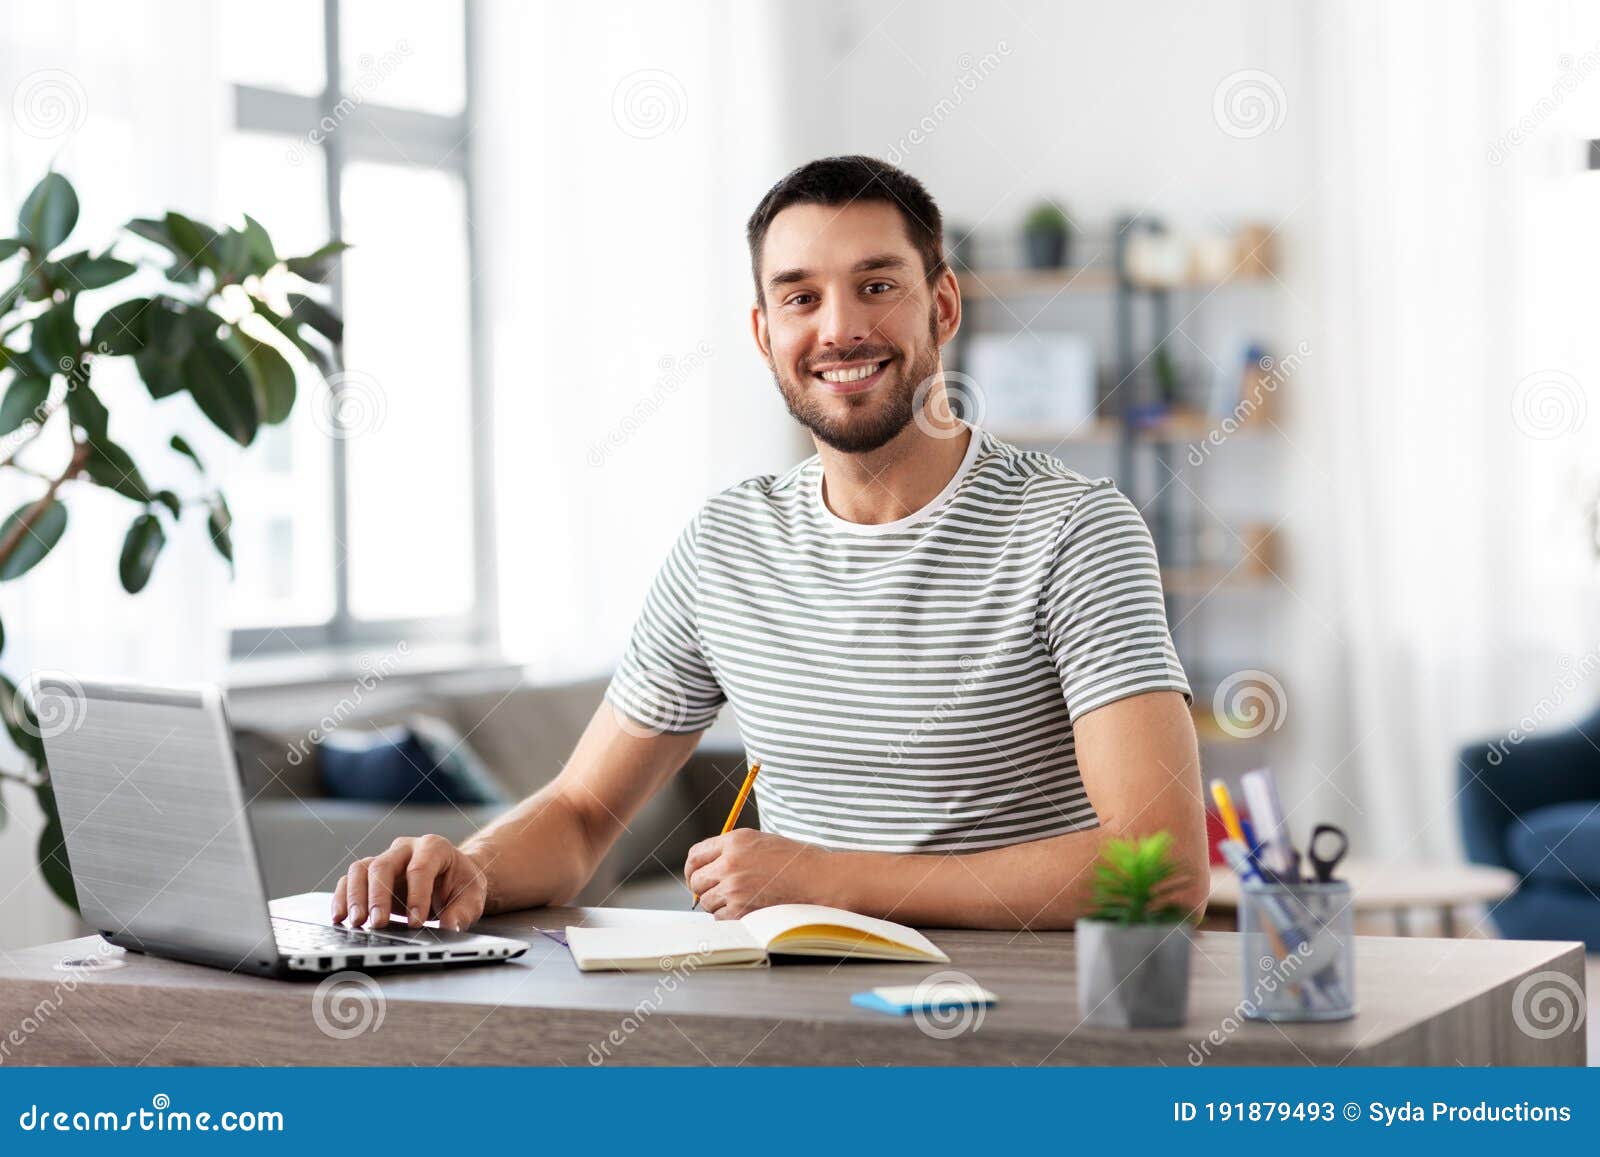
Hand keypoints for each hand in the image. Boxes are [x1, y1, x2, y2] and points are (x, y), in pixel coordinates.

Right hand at [331, 834, 489, 931]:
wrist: (452, 880)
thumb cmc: (461, 885)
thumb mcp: (472, 897)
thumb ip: (463, 912)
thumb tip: (450, 926)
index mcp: (434, 847)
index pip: (420, 868)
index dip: (417, 895)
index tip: (416, 922)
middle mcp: (405, 848)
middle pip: (383, 865)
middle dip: (379, 896)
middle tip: (378, 923)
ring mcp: (385, 859)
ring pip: (361, 869)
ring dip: (354, 897)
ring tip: (356, 923)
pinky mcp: (370, 874)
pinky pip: (349, 880)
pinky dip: (342, 898)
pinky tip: (340, 919)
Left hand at [684, 828, 832, 918]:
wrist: (820, 881)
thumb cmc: (798, 862)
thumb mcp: (762, 842)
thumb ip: (735, 850)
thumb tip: (712, 866)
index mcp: (734, 841)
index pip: (696, 855)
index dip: (692, 868)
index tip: (696, 876)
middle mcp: (730, 862)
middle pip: (697, 880)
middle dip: (702, 888)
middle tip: (713, 893)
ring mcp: (734, 887)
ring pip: (707, 901)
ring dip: (717, 904)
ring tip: (739, 900)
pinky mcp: (741, 909)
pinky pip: (720, 917)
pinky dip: (728, 917)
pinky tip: (746, 909)